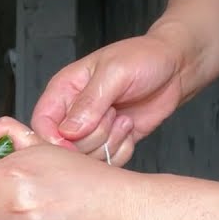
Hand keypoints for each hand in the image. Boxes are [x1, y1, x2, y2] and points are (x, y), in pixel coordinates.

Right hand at [30, 31, 188, 165]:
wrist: (176, 67)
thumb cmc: (144, 58)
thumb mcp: (114, 72)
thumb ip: (89, 102)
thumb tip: (68, 130)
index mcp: (64, 90)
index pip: (41, 123)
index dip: (53, 138)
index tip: (75, 140)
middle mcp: (73, 112)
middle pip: (64, 146)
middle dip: (92, 136)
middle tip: (112, 113)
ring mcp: (92, 129)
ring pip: (86, 157)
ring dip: (109, 142)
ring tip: (122, 118)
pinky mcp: (111, 142)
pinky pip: (107, 161)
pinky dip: (121, 151)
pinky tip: (128, 129)